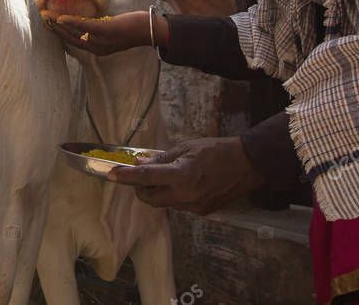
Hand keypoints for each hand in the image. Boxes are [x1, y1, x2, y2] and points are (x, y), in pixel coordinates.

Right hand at [48, 11, 165, 55]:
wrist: (151, 30)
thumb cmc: (134, 28)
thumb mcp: (114, 32)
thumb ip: (101, 30)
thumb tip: (90, 24)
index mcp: (99, 49)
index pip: (75, 43)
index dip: (60, 35)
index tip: (49, 27)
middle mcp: (98, 49)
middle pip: (71, 41)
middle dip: (55, 31)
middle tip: (42, 21)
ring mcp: (102, 41)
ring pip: (75, 34)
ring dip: (59, 25)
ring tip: (47, 17)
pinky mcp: (106, 31)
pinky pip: (85, 27)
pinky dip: (72, 22)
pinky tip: (61, 17)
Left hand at [108, 137, 263, 214]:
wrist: (247, 165)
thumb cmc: (216, 150)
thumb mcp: (186, 147)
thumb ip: (162, 158)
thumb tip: (141, 164)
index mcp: (181, 174)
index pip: (146, 177)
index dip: (126, 177)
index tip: (111, 175)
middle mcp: (185, 195)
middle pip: (149, 198)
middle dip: (141, 188)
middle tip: (143, 175)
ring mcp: (194, 207)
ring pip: (163, 204)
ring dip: (158, 192)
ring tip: (170, 176)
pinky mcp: (201, 212)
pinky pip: (178, 206)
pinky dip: (174, 196)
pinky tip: (185, 184)